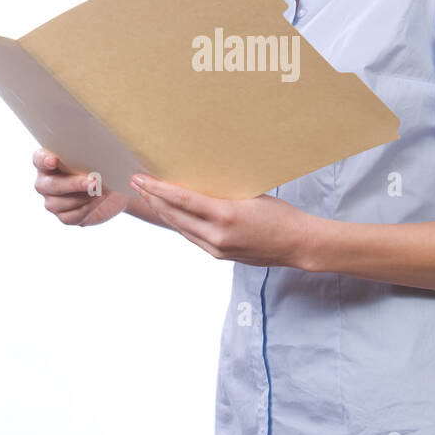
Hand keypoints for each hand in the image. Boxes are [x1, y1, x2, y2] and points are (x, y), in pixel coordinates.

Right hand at [33, 148, 128, 225]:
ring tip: (103, 189)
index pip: (39, 159)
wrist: (109, 186)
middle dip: (74, 184)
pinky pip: (74, 215)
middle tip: (93, 181)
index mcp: (46, 161)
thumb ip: (87, 154)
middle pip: (52, 185)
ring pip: (63, 203)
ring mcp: (52, 201)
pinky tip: (100, 198)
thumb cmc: (98, 165)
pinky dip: (89, 207)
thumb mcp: (93, 156)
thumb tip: (97, 154)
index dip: (44, 160)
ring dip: (86, 196)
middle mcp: (45, 182)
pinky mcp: (64, 216)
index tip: (54, 161)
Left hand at [128, 173, 314, 267]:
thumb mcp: (251, 195)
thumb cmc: (280, 215)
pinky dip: (178, 223)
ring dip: (162, 211)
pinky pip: (191, 236)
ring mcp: (217, 248)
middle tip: (136, 183)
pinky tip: (170, 213)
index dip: (158, 188)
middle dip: (153, 198)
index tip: (142, 178)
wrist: (298, 244)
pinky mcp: (219, 255)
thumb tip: (197, 182)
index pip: (182, 199)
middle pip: (174, 215)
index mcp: (226, 215)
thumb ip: (222, 193)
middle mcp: (217, 235)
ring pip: (180, 227)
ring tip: (147, 196)